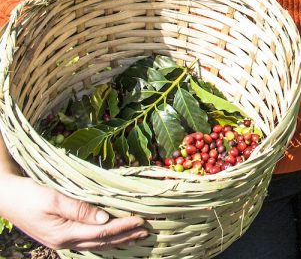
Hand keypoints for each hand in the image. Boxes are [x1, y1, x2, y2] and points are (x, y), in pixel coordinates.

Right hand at [0, 174, 147, 250]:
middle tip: (147, 231)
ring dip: (117, 240)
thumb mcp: (54, 199)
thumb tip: (104, 219)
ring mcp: (61, 241)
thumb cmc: (28, 194)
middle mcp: (65, 242)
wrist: (5, 197)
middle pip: (102, 242)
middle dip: (125, 236)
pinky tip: (112, 237)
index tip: (142, 220)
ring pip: (96, 244)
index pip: (102, 233)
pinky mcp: (60, 235)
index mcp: (64, 234)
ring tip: (135, 236)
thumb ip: (80, 209)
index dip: (123, 227)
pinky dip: (103, 240)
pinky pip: (87, 241)